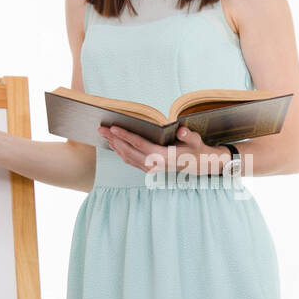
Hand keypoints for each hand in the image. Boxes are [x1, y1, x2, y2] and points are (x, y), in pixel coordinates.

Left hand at [98, 124, 227, 175]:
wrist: (197, 165)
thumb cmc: (195, 149)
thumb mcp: (195, 141)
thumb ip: (188, 136)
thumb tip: (180, 131)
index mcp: (163, 156)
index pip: (139, 144)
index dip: (125, 136)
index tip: (114, 128)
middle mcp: (154, 164)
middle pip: (128, 151)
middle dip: (114, 139)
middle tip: (101, 129)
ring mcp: (150, 169)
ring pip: (127, 158)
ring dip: (115, 146)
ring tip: (104, 135)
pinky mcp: (148, 170)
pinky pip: (130, 161)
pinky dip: (120, 153)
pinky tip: (114, 144)